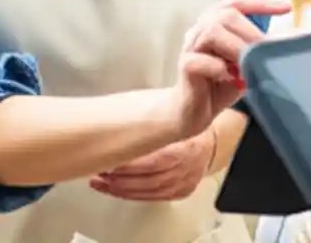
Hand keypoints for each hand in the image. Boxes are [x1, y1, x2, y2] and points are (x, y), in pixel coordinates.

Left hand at [89, 128, 213, 200]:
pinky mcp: (179, 192)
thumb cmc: (188, 123)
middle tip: (99, 171)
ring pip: (148, 190)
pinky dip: (131, 195)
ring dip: (120, 188)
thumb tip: (117, 116)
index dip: (132, 163)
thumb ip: (153, 117)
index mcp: (187, 145)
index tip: (111, 157)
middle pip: (150, 178)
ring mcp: (184, 181)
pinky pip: (152, 197)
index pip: (156, 159)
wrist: (211, 140)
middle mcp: (187, 166)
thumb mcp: (174, 112)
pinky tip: (114, 190)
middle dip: (120, 177)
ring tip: (100, 182)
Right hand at [164, 0, 290, 138]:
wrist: (194, 112)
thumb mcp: (246, 63)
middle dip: (252, 32)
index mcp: (216, 22)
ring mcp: (190, 47)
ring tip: (248, 66)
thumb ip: (260, 50)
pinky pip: (198, 60)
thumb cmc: (223, 84)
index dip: (260, 2)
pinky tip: (231, 79)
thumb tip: (291, 41)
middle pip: (227, 15)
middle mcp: (201, 29)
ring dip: (237, 48)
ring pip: (212, 32)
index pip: (237, 2)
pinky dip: (218, 68)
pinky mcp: (185, 67)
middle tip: (267, 53)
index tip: (287, 8)